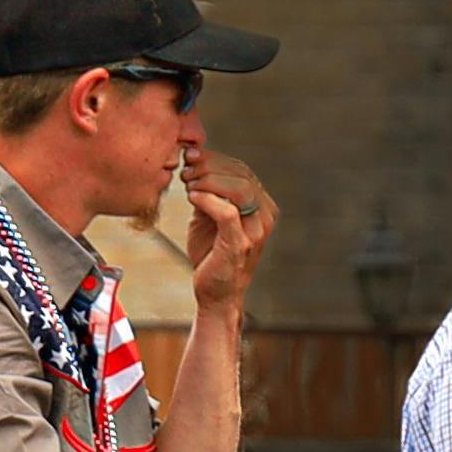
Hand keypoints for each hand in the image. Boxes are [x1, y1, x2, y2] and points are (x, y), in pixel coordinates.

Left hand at [183, 155, 275, 309]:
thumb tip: (195, 163)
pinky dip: (207, 199)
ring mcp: (255, 232)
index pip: (243, 170)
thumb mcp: (210, 217)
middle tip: (186, 168)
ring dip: (208, 180)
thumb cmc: (212, 255)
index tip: (191, 156)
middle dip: (210, 166)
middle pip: (242, 175)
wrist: (215, 295)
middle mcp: (265, 217)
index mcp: (263, 207)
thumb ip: (209, 193)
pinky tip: (191, 197)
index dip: (216, 159)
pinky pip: (227, 212)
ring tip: (187, 182)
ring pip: (239, 189)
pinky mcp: (240, 244)